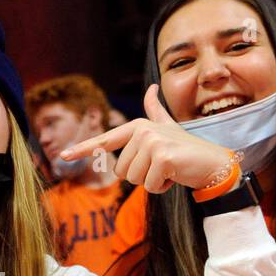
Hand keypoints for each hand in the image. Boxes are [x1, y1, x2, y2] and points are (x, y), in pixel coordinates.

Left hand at [58, 85, 234, 192]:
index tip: (63, 156)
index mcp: (138, 126)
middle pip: (121, 172)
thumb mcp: (167, 127)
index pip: (106, 140)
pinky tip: (175, 175)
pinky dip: (162, 187)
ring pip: (134, 180)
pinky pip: (149, 186)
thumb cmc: (186, 149)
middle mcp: (143, 131)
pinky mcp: (162, 158)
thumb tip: (151, 87)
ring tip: (168, 170)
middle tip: (161, 166)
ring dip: (152, 182)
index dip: (83, 149)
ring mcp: (152, 143)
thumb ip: (155, 110)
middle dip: (141, 176)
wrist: (212, 162)